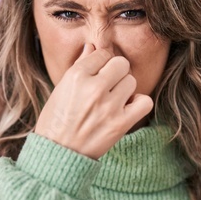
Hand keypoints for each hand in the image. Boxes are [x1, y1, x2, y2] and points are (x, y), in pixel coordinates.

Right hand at [34, 42, 153, 159]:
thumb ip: (79, 66)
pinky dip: (138, 103)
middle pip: (121, 64)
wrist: (58, 153)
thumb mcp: (61, 89)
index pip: (102, 53)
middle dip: (116, 72)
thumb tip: (92, 47)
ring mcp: (109, 106)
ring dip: (124, 89)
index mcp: (76, 76)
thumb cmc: (56, 120)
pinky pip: (144, 102)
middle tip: (108, 85)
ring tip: (113, 99)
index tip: (97, 74)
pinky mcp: (120, 124)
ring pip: (131, 81)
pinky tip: (126, 107)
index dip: (101, 63)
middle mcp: (94, 88)